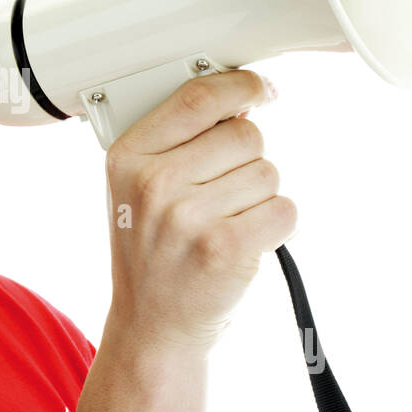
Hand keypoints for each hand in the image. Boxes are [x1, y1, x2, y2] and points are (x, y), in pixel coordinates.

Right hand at [103, 69, 296, 353]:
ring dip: (260, 197)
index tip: (260, 88)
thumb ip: (178, 140)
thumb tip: (243, 100)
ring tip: (226, 223)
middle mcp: (153, 184)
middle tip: (221, 194)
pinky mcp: (225, 248)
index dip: (240, 85)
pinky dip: (276, 225)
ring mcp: (187, 217)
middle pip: (244, 134)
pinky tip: (246, 241)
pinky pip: (284, 209)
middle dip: (247, 159)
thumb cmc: (151, 252)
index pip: (197, 98)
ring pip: (268, 172)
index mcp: (127, 158)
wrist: (152, 326)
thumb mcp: (138, 187)